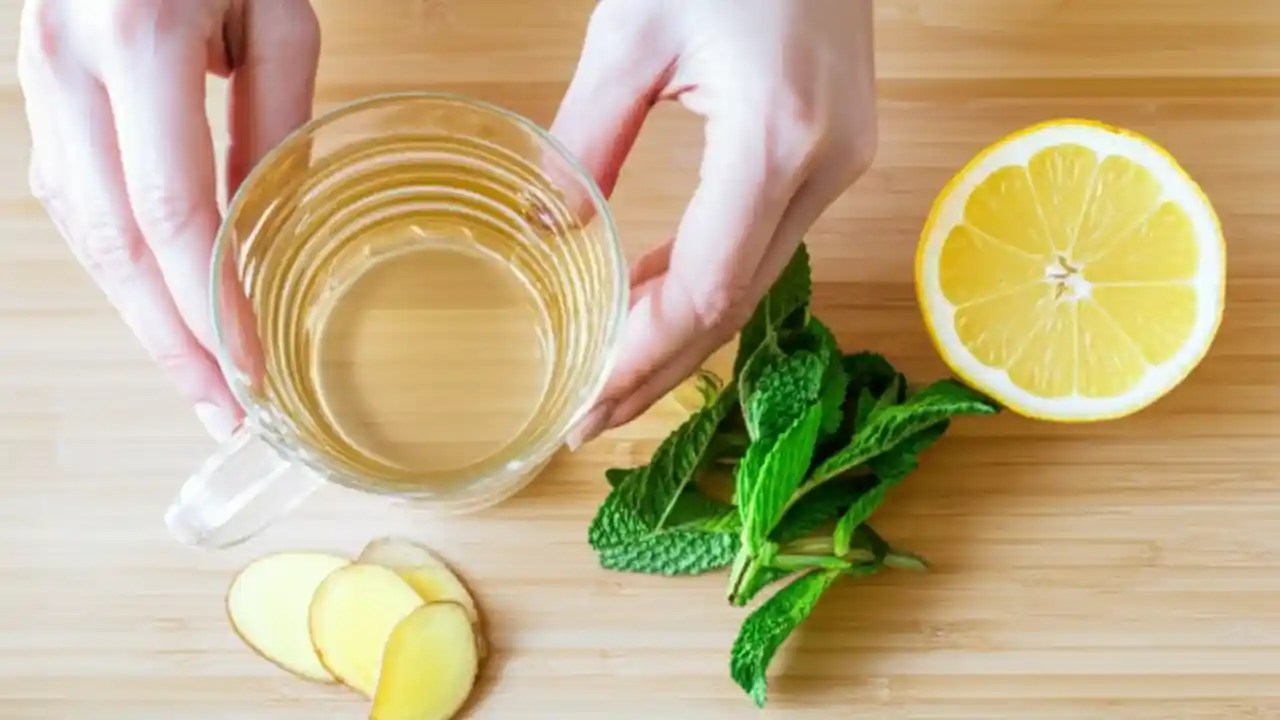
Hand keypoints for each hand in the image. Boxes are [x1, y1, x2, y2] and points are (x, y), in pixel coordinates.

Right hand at [18, 0, 319, 439]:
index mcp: (137, 39)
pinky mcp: (37, 94)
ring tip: (197, 380)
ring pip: (81, 232)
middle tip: (219, 412)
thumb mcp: (274, 13)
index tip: (251, 371)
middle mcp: (67, 68)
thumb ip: (271, 121)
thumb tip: (263, 228)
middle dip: (169, 341)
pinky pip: (72, 200)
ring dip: (139, 316)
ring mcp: (36, 82)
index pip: (171, 211)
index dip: (209, 304)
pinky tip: (162, 307)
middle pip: (113, 243)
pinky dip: (120, 266)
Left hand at [555, 0, 876, 446]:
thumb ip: (587, 137)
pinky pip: (767, 242)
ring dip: (684, 333)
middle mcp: (824, 168)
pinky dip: (710, 280)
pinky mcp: (837, 153)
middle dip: (661, 369)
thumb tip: (549, 225)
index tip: (590, 403)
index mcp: (775, 138)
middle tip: (592, 421)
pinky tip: (658, 302)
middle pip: (737, 306)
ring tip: (614, 377)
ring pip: (755, 282)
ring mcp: (842, 164)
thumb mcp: (633, 32)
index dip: (648, 357)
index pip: (710, 289)